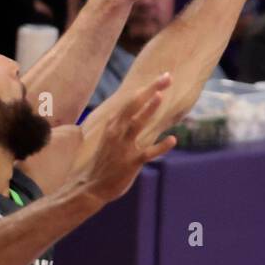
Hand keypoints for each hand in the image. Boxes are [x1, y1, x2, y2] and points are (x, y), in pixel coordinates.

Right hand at [71, 75, 176, 204]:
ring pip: (137, 124)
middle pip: (133, 106)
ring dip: (148, 110)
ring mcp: (123, 147)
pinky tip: (173, 139)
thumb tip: (136, 112)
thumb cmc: (104, 162)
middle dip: (150, 90)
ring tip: (161, 97)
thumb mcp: (109, 139)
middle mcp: (116, 132)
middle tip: (166, 77)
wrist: (92, 187)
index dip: (147, 89)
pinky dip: (161, 146)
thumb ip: (122, 125)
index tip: (163, 77)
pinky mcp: (130, 162)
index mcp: (112, 125)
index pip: (131, 101)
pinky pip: (147, 152)